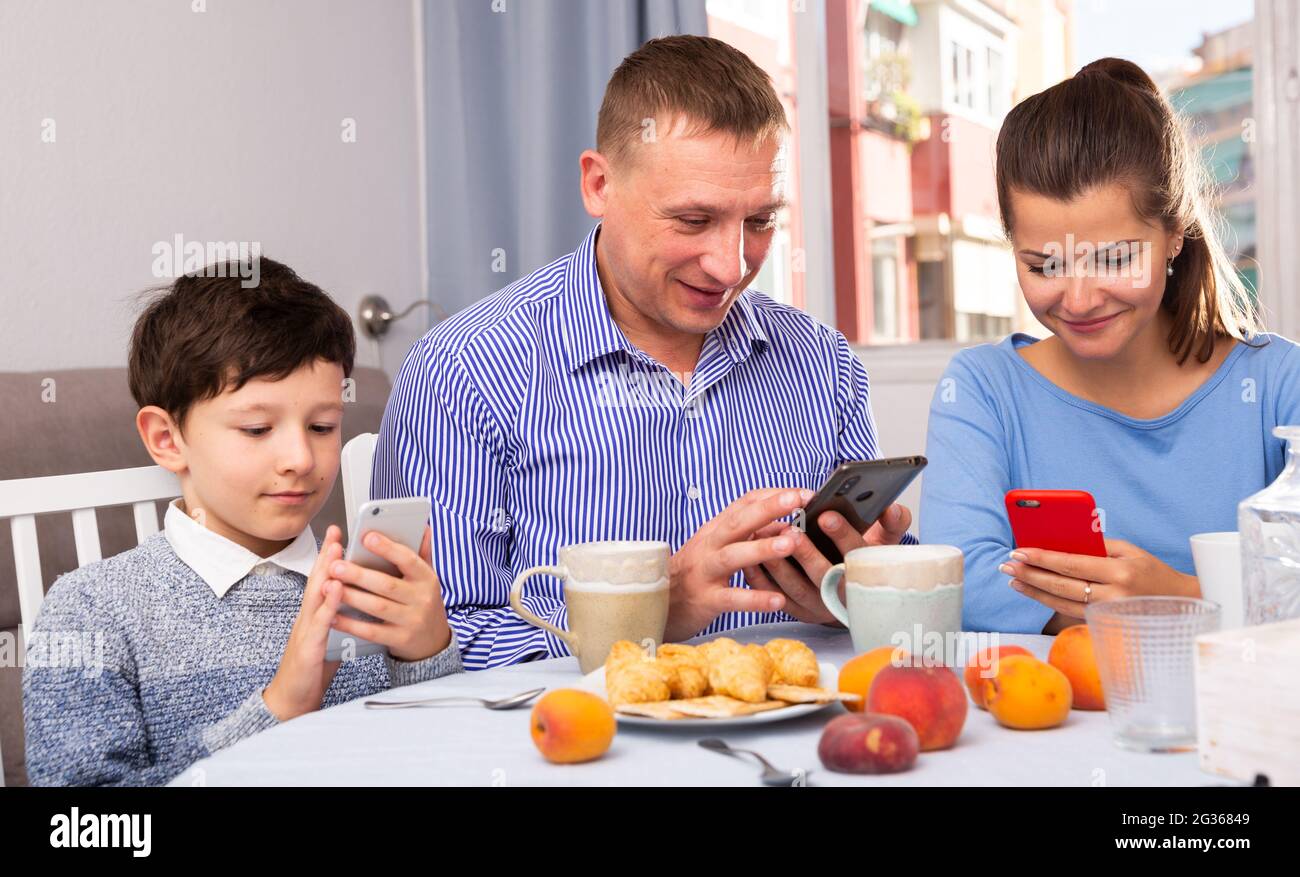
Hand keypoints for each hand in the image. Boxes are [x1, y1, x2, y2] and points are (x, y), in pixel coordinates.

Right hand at [263, 525, 345, 721]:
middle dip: (327, 555)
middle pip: (317, 581)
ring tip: (336, 551)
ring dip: (325, 572)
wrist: (293, 701)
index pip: (322, 581)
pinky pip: (320, 623)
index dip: (329, 557)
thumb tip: (358, 599)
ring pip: (315, 597)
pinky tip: (335, 590)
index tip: (339, 534)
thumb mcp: (331, 637)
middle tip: (336, 532)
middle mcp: (307, 618)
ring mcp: (305, 632)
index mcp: (314, 615)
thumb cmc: (314, 668)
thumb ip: (341, 617)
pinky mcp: (308, 648)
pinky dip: (328, 605)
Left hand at [328, 526, 451, 661]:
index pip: (408, 560)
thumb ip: (422, 553)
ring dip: (351, 597)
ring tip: (329, 587)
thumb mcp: (427, 577)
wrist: (433, 641)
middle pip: (388, 585)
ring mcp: (411, 621)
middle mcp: (422, 599)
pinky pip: (372, 631)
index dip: (388, 548)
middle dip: (359, 575)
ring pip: (377, 607)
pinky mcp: (400, 639)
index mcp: (427, 578)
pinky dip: (351, 624)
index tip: (367, 536)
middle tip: (335, 565)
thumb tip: (422, 527)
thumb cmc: (423, 601)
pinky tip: (333, 616)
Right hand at [664, 488, 811, 641]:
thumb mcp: (717, 547)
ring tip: (790, 544)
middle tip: (799, 500)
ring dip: (762, 548)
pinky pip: (731, 598)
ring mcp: (705, 572)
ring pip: (733, 556)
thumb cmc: (696, 573)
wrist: (657, 601)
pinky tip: (777, 601)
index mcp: (715, 529)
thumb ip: (748, 536)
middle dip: (769, 508)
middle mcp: (709, 545)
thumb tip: (788, 525)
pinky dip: (754, 599)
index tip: (805, 493)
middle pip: (738, 522)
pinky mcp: (705, 600)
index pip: (745, 503)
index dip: (774, 496)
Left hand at [741, 503, 912, 623]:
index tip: (826, 514)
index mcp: (864, 574)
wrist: (853, 595)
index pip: (856, 555)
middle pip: (822, 575)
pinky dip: (759, 577)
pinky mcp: (795, 610)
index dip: (842, 535)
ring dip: (777, 563)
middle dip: (805, 552)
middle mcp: (840, 594)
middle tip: (790, 529)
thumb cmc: (866, 559)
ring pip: (794, 587)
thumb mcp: (886, 543)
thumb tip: (892, 507)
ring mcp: (816, 605)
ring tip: (763, 536)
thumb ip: (893, 523)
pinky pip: (774, 595)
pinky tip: (749, 555)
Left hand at [1000, 538, 1198, 620]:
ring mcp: (1109, 615)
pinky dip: (1048, 601)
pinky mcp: (1105, 625)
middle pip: (1061, 586)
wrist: (1182, 604)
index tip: (1019, 551)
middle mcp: (1114, 596)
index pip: (1071, 565)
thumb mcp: (1130, 552)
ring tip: (1013, 579)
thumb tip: (1059, 542)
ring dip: (1033, 590)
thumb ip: (1097, 546)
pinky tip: (1033, 592)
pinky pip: (1070, 612)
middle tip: (1007, 565)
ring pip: (1061, 603)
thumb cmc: (1152, 572)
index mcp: (1121, 573)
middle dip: (1030, 574)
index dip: (1042, 558)